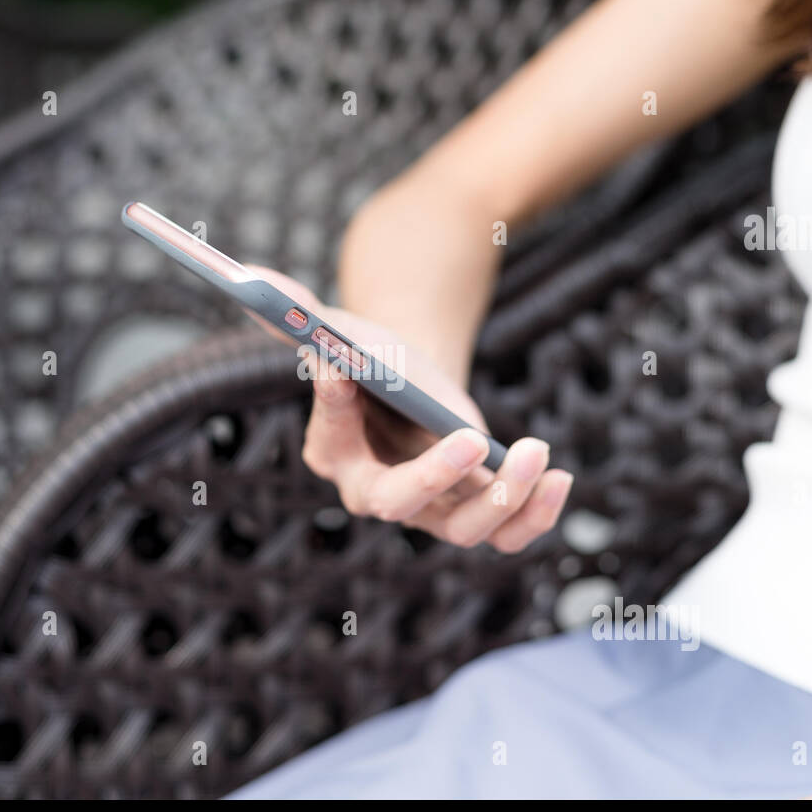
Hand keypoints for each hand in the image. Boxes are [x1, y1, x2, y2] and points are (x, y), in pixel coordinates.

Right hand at [245, 265, 572, 552]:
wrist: (412, 387)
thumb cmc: (369, 362)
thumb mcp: (336, 331)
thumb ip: (295, 313)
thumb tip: (252, 278)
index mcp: (331, 450)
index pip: (330, 434)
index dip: (333, 404)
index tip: (341, 366)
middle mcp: (376, 491)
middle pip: (397, 501)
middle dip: (434, 476)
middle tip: (470, 436)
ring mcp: (429, 510)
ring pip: (464, 528)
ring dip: (504, 496)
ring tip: (536, 450)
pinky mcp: (472, 512)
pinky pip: (506, 533)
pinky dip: (534, 515)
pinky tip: (559, 476)